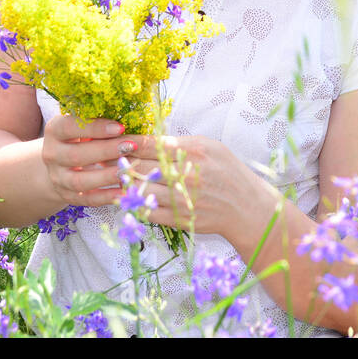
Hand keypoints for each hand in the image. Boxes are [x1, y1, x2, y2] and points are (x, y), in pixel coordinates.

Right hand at [40, 113, 150, 207]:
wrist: (61, 163)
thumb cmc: (81, 137)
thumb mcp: (84, 125)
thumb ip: (99, 121)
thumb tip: (130, 117)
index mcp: (55, 130)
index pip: (69, 127)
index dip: (95, 128)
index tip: (120, 127)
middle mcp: (52, 155)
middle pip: (76, 155)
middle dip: (106, 151)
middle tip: (131, 146)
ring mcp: (59, 178)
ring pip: (79, 180)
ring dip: (105, 176)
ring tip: (128, 169)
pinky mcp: (69, 196)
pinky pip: (87, 199)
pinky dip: (106, 197)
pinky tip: (123, 191)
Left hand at [124, 135, 269, 238]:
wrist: (247, 208)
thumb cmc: (229, 173)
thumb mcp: (212, 148)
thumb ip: (182, 143)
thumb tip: (152, 140)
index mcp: (194, 151)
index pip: (151, 144)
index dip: (129, 144)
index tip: (118, 143)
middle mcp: (186, 173)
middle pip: (141, 166)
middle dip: (122, 163)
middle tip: (111, 162)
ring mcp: (182, 198)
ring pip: (141, 189)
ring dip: (126, 185)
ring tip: (119, 180)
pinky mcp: (179, 218)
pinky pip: (148, 211)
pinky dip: (136, 204)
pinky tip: (130, 199)